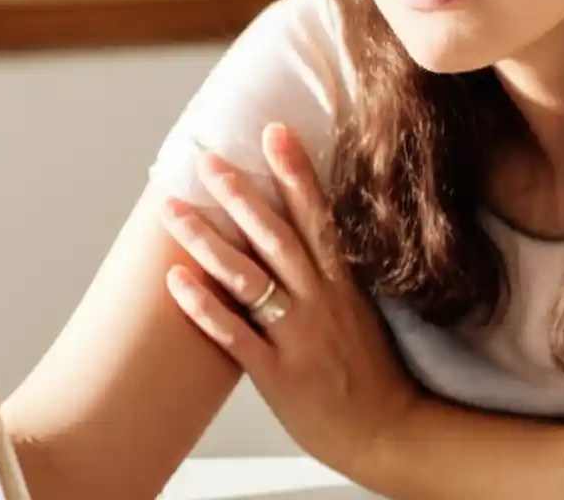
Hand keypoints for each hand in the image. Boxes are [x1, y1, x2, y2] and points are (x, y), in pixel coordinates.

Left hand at [159, 123, 420, 478]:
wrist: (389, 432)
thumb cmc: (370, 372)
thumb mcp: (358, 311)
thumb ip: (329, 274)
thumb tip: (298, 234)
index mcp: (342, 283)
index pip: (317, 215)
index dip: (297, 171)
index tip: (275, 131)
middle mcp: (321, 301)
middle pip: (276, 236)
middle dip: (240, 194)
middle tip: (208, 160)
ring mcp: (299, 336)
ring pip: (248, 278)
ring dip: (207, 240)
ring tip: (173, 210)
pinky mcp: (278, 373)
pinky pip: (234, 334)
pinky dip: (204, 308)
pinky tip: (176, 282)